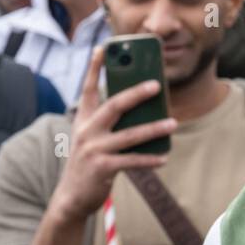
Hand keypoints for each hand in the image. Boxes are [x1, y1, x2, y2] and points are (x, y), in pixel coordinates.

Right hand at [49, 47, 176, 222]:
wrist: (71, 196)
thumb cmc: (89, 161)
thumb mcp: (93, 137)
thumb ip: (110, 121)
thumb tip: (144, 106)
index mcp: (84, 120)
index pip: (88, 88)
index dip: (94, 68)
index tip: (103, 48)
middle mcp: (87, 131)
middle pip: (114, 106)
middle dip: (135, 93)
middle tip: (156, 84)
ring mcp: (93, 149)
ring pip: (129, 135)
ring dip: (153, 128)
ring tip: (173, 123)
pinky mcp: (101, 168)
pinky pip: (131, 161)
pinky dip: (149, 159)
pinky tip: (164, 156)